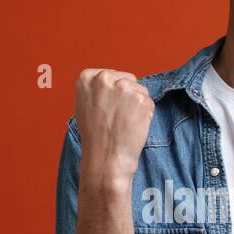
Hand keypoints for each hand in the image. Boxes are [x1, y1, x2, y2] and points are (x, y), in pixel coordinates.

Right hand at [74, 69, 154, 185]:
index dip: (114, 93)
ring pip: (140, 90)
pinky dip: (145, 114)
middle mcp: (104, 78)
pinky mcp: (140, 98)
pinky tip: (133, 125)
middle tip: (117, 116)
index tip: (108, 106)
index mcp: (87, 77)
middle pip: (128, 79)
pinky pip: (149, 102)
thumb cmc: (94, 136)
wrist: (105, 157)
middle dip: (127, 96)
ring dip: (137, 105)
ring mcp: (123, 87)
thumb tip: (112, 82)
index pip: (111, 75)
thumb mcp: (84, 105)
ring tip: (124, 122)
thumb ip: (96, 90)